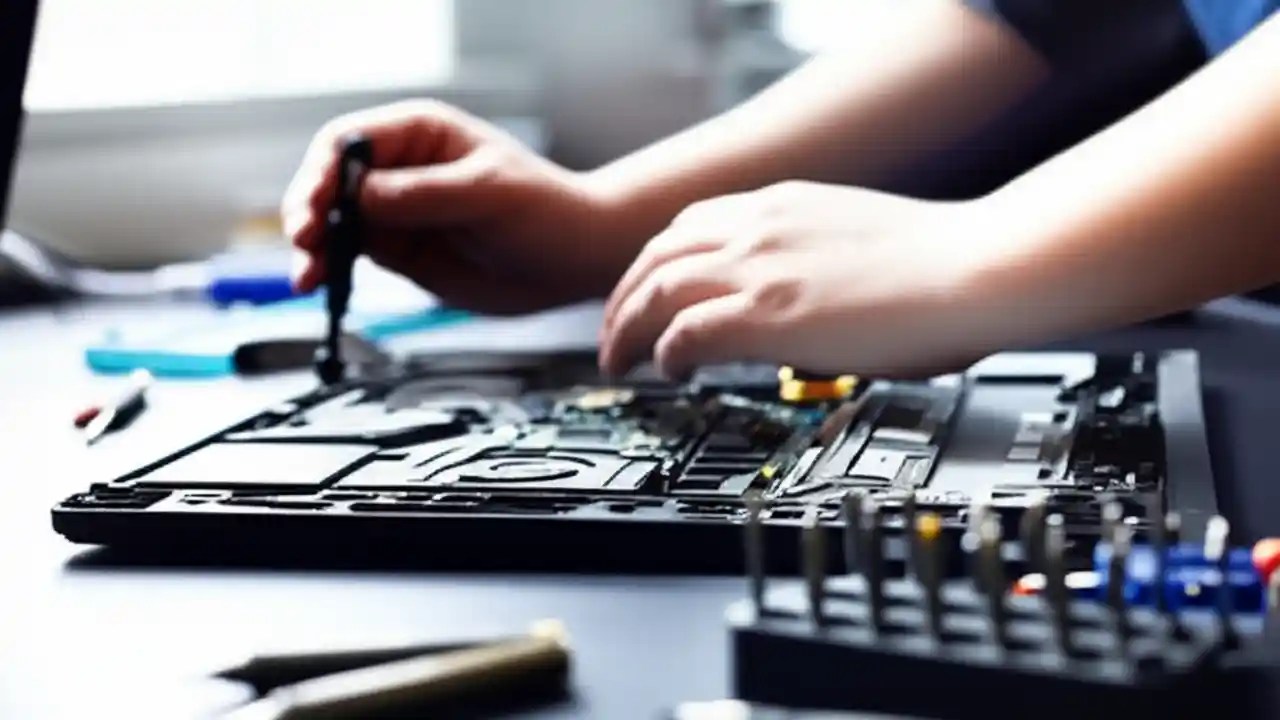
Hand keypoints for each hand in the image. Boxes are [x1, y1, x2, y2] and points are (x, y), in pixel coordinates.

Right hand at [283, 100, 626, 313]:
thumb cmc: (546, 211)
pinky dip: (334, 269)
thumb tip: (363, 195)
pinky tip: (323, 285)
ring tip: (307, 276)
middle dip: (310, 210)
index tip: (316, 205)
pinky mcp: (403, 251)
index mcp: (420, 134)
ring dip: (314, 248)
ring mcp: (398, 212)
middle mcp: (401, 170)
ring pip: (336, 224)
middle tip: (304, 242)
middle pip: (331, 183)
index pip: (349, 142)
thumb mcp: (488, 194)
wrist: (573, 259)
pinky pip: (354, 256)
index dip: (324, 172)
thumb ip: (424, 194)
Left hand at [600, 181, 1000, 378]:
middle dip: (624, 295)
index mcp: (783, 204)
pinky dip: (664, 352)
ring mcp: (758, 267)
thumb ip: (811, 258)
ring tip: (618, 359)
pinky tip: (667, 371)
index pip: (690, 224)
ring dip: (626, 327)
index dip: (657, 260)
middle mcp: (759, 226)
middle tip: (614, 330)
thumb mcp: (856, 238)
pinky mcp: (766, 314)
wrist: (978, 266)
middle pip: (657, 254)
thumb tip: (800, 296)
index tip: (649, 287)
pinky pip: (684, 333)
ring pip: (655, 290)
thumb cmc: (942, 262)